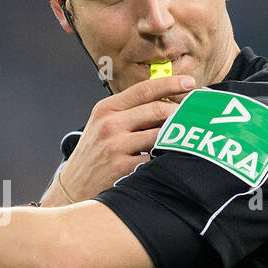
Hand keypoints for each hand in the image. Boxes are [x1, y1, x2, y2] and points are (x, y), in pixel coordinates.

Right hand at [57, 74, 194, 200]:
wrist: (74, 185)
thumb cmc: (95, 153)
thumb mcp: (103, 124)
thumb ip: (128, 110)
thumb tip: (166, 98)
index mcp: (106, 109)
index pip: (144, 89)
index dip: (170, 83)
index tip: (189, 82)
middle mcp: (109, 124)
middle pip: (157, 110)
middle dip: (180, 111)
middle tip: (193, 114)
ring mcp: (115, 146)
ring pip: (160, 134)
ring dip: (175, 136)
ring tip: (181, 137)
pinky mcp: (122, 167)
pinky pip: (155, 158)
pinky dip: (163, 157)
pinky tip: (165, 159)